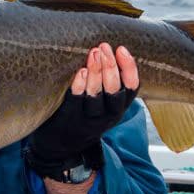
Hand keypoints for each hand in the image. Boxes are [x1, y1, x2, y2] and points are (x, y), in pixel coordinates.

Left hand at [24, 43, 139, 177]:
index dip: (129, 68)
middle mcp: (107, 116)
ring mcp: (88, 120)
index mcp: (118, 109)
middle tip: (104, 47)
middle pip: (114, 91)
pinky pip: (76, 102)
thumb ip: (110, 85)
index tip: (122, 49)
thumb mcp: (104, 106)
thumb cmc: (85, 116)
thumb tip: (111, 50)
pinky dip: (79, 86)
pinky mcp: (70, 120)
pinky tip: (80, 72)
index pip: (131, 88)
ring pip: (96, 96)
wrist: (62, 147)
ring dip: (96, 73)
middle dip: (111, 67)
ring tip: (93, 53)